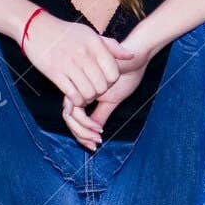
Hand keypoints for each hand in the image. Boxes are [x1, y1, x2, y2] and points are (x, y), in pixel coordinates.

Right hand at [19, 11, 121, 109]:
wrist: (36, 29)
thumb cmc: (66, 33)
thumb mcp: (90, 34)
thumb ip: (111, 46)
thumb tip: (131, 56)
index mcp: (95, 44)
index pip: (113, 72)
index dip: (112, 81)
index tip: (105, 80)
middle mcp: (83, 54)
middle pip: (102, 86)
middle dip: (100, 92)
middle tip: (94, 88)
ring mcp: (68, 64)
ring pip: (88, 93)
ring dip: (88, 98)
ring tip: (85, 93)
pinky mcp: (55, 73)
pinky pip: (72, 95)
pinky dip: (76, 100)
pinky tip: (75, 96)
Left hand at [61, 35, 155, 150]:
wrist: (135, 59)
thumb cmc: (126, 76)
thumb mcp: (112, 101)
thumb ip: (101, 114)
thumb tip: (93, 131)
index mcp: (84, 94)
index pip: (74, 118)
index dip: (82, 134)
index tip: (96, 144)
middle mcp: (78, 91)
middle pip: (69, 119)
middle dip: (80, 136)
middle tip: (95, 145)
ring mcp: (79, 87)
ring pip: (70, 116)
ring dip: (83, 131)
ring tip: (98, 138)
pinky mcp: (83, 85)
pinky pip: (77, 109)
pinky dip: (85, 123)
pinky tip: (98, 128)